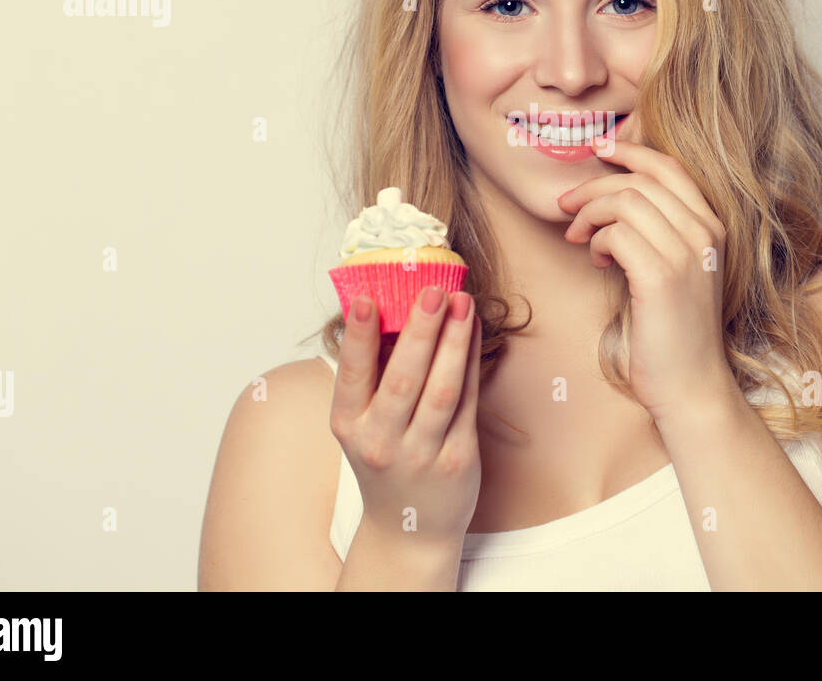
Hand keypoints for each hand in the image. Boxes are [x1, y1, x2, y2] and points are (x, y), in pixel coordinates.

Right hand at [329, 287, 481, 547]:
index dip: (358, 337)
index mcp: (348, 426)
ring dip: (454, 341)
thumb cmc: (386, 459)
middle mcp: (381, 442)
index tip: (365, 299)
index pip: (352, 375)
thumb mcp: (363, 424)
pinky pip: (467, 402)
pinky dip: (470, 362)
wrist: (409, 530)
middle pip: (403, 379)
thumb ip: (374, 374)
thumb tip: (393, 305)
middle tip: (433, 290)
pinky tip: (473, 330)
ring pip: (441, 390)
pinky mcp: (457, 459)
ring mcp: (421, 454)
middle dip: (420, 331)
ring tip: (462, 302)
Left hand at [558, 140, 735, 421]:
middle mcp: (705, 234)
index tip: (599, 149)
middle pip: (640, 179)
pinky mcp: (661, 277)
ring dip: (589, 213)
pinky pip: (616, 232)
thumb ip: (658, 233)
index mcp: (711, 228)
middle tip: (566, 205)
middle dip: (594, 185)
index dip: (631, 151)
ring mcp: (686, 254)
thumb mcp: (674, 271)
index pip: (670, 167)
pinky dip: (596, 239)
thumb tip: (612, 199)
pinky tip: (595, 259)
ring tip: (578, 237)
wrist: (691, 386)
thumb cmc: (674, 331)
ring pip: (625, 200)